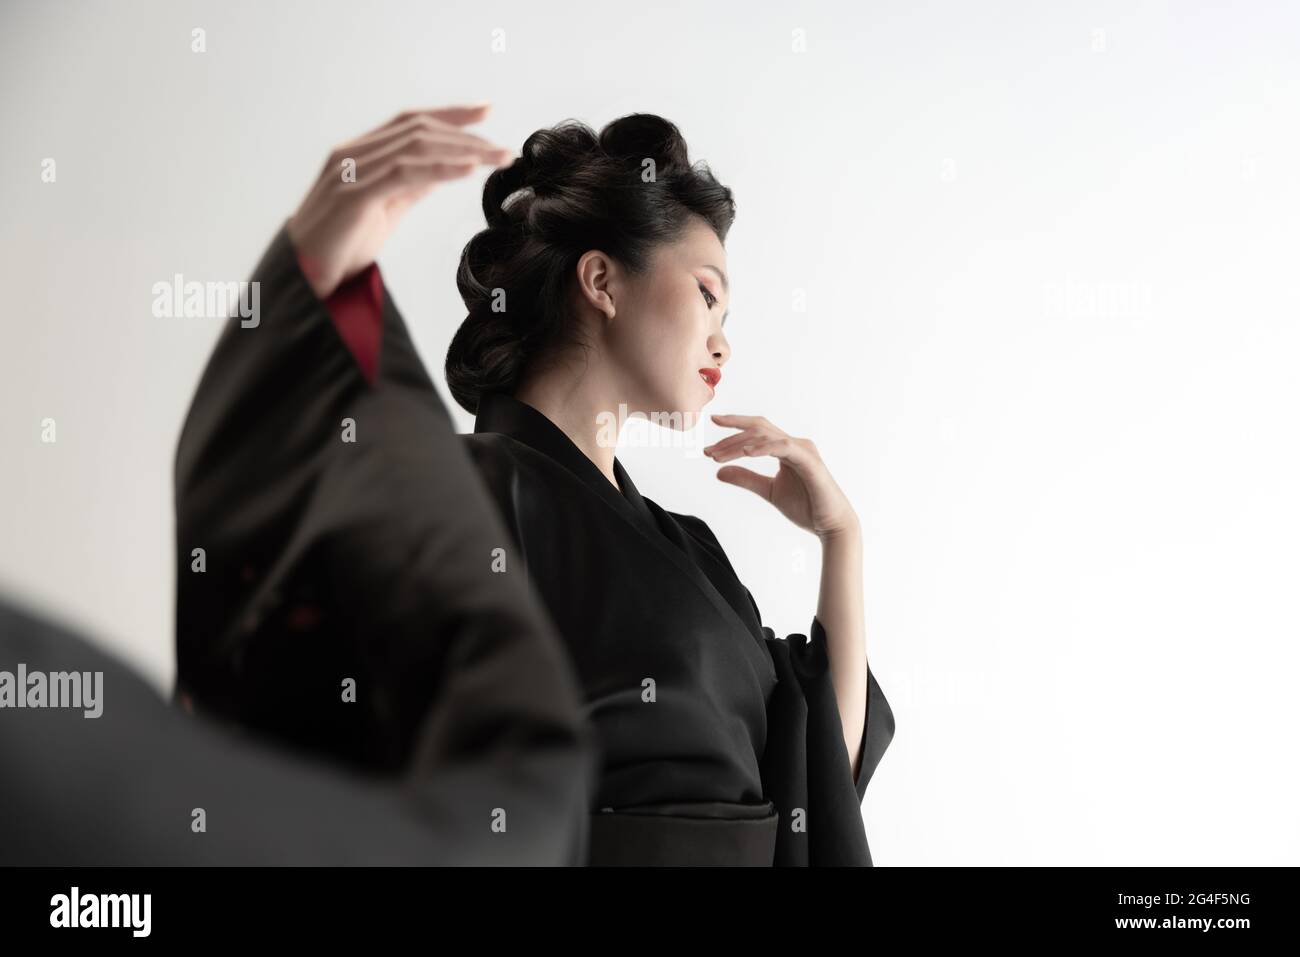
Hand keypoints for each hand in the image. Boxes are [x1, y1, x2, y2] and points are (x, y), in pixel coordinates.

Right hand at [286, 103, 515, 298]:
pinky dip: (440, 168)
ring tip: (497, 158)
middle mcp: (353, 154)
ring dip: (463, 150)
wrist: (303, 276)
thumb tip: (446, 170)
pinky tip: (468, 170)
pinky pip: (403, 173)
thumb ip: (410, 187)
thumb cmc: (340, 246)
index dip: (450, 114)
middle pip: (418, 129)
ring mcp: (350, 172)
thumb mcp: (384, 210)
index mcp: (360, 154)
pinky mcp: (352, 195)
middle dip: (467, 135)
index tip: (488, 112)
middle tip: (505, 148)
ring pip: (415, 146)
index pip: (410, 122)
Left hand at [703, 414, 858, 539]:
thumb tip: (718, 472)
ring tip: (718, 456)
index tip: (712, 424)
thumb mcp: (768, 491)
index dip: (735, 424)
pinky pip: (784, 447)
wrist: (830, 525)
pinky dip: (764, 447)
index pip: (757, 430)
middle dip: (730, 436)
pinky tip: (746, 453)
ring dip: (739, 445)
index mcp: (786, 448)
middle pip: (758, 428)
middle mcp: (795, 444)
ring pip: (766, 437)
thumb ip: (746, 479)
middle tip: (708, 451)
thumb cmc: (805, 507)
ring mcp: (803, 450)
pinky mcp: (810, 462)